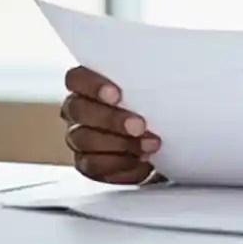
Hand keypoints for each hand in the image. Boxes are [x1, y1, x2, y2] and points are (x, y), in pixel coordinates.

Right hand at [61, 66, 162, 183]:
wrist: (158, 140)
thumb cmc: (151, 107)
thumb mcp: (150, 92)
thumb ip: (146, 86)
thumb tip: (166, 81)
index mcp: (87, 86)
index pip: (76, 78)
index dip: (92, 85)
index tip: (117, 95)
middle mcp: (77, 110)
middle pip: (79, 110)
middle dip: (110, 119)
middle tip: (139, 125)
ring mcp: (78, 137)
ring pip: (84, 139)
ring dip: (120, 143)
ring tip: (150, 145)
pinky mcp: (86, 162)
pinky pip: (94, 165)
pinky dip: (119, 163)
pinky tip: (140, 160)